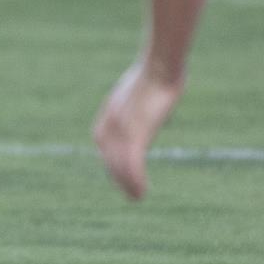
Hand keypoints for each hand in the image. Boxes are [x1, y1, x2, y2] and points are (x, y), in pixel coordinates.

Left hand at [92, 61, 182, 200]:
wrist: (158, 66)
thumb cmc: (154, 73)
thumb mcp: (138, 90)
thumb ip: (136, 103)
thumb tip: (145, 100)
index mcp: (108, 115)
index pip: (104, 146)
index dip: (111, 162)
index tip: (120, 174)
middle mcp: (109, 125)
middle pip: (110, 159)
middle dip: (118, 177)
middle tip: (130, 193)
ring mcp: (120, 131)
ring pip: (119, 166)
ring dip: (127, 184)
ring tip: (136, 197)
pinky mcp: (135, 135)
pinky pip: (131, 165)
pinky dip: (135, 181)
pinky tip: (141, 192)